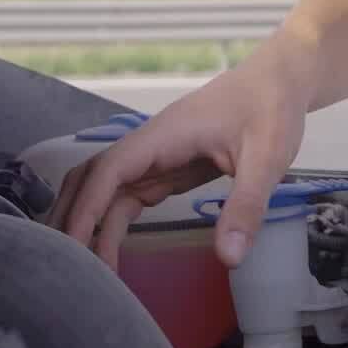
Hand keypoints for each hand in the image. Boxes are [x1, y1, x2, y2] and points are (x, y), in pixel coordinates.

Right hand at [54, 51, 309, 266]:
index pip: (109, 170)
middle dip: (73, 217)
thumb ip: (246, 206)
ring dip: (89, 222)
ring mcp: (156, 155)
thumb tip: (229, 258)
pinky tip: (107, 249)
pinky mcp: (168, 167)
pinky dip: (111, 221)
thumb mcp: (267, 158)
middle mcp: (150, 145)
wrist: (282, 79)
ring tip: (82, 268)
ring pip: (106, 189)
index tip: (74, 247)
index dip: (87, 208)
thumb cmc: (272, 108)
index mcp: (164, 136)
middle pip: (93, 178)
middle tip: (66, 267)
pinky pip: (128, 194)